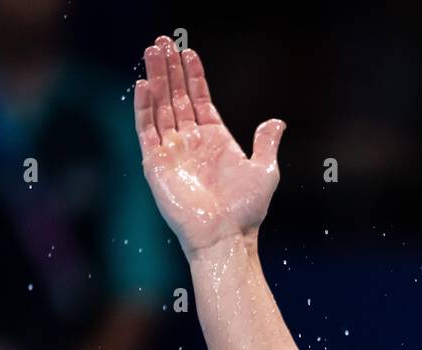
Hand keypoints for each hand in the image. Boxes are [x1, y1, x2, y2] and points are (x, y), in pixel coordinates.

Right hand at [135, 36, 284, 254]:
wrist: (225, 236)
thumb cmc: (247, 210)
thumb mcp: (266, 171)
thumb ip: (266, 143)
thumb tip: (277, 121)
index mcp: (215, 139)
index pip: (199, 99)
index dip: (193, 76)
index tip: (188, 51)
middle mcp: (191, 142)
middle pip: (176, 97)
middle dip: (170, 69)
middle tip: (162, 41)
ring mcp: (172, 151)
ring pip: (160, 107)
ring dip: (156, 78)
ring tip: (152, 51)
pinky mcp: (156, 164)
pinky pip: (146, 129)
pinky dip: (144, 106)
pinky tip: (144, 83)